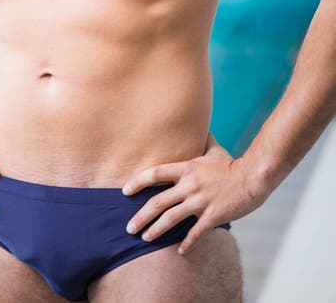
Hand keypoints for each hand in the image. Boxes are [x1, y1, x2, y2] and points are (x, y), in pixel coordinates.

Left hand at [122, 135, 267, 254]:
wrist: (253, 177)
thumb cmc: (232, 164)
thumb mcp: (214, 150)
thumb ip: (203, 140)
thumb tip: (200, 127)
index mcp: (186, 169)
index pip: (155, 174)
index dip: (138, 182)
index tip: (125, 191)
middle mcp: (189, 185)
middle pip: (158, 202)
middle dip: (141, 216)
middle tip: (129, 228)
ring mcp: (200, 202)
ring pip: (171, 219)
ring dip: (155, 230)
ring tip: (145, 238)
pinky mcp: (213, 216)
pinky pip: (196, 233)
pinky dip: (187, 243)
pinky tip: (180, 251)